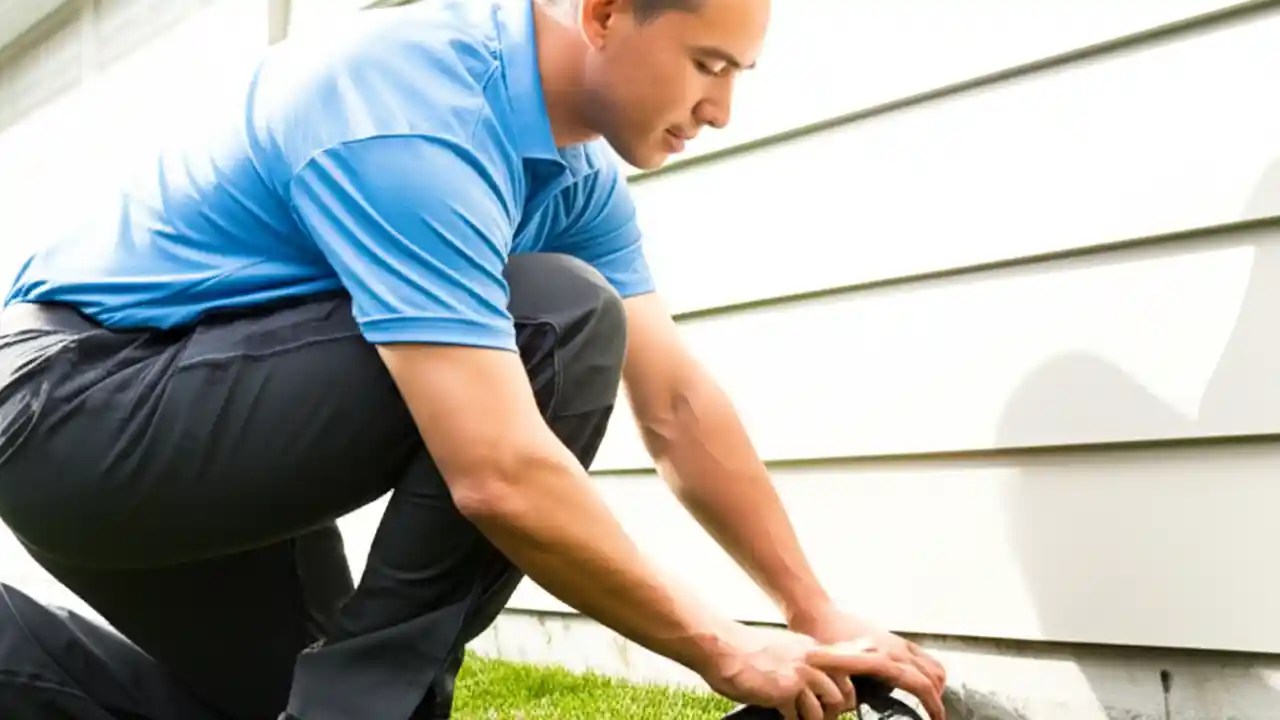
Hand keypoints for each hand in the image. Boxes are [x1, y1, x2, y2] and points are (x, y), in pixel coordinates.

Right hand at [702, 623, 857, 719]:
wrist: (721, 647)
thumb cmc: (743, 648)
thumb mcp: (780, 647)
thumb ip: (798, 659)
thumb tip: (807, 679)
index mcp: (810, 648)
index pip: (845, 667)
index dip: (848, 688)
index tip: (848, 701)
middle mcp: (810, 660)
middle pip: (842, 691)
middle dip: (835, 709)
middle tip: (824, 716)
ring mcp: (799, 675)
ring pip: (824, 708)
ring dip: (814, 719)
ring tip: (802, 719)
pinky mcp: (785, 691)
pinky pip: (798, 717)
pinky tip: (783, 717)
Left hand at [788, 604, 946, 719]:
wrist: (820, 615)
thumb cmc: (821, 643)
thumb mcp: (833, 672)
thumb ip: (848, 692)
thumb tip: (852, 706)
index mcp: (881, 660)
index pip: (920, 685)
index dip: (933, 706)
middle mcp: (894, 650)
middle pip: (930, 679)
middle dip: (937, 702)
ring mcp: (898, 643)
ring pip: (933, 667)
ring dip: (937, 687)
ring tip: (931, 706)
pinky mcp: (897, 639)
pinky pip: (925, 657)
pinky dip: (932, 673)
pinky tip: (924, 685)